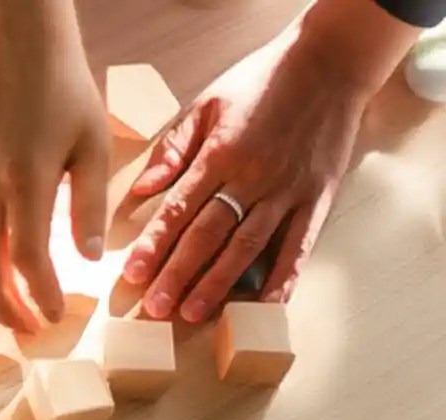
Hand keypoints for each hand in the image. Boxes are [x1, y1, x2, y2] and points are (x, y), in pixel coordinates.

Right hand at [0, 0, 108, 330]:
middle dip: (9, 310)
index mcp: (25, 181)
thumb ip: (89, 204)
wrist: (13, 48)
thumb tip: (89, 259)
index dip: (43, 297)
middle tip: (32, 329)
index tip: (59, 316)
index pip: (30, 261)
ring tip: (9, 310)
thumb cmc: (62, 90)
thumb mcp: (93, 143)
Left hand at [124, 38, 365, 320]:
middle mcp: (254, 177)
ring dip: (218, 284)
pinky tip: (265, 306)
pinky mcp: (319, 199)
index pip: (179, 209)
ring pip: (247, 247)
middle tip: (155, 307)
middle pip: (208, 235)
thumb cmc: (261, 82)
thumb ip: (173, 148)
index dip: (154, 244)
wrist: (330, 63)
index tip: (133, 274)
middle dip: (178, 273)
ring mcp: (289, 191)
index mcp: (221, 154)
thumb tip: (142, 189)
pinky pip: (298, 245)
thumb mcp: (208, 103)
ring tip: (193, 313)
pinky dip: (283, 278)